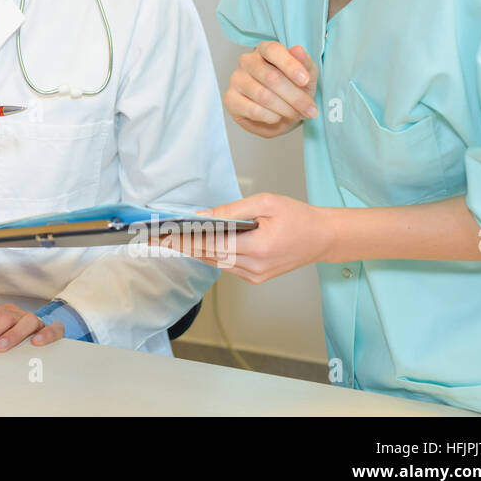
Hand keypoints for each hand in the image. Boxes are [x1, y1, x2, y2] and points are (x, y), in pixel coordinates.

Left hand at [0, 303, 64, 353]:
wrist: (39, 334)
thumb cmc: (10, 333)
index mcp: (2, 312)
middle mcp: (17, 314)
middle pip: (3, 317)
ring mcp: (35, 322)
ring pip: (27, 321)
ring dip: (12, 334)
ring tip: (0, 348)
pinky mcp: (52, 331)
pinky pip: (54, 329)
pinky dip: (47, 334)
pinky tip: (36, 343)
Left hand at [160, 193, 336, 283]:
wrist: (323, 238)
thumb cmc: (299, 217)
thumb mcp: (266, 203)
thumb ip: (232, 210)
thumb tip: (203, 216)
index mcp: (258, 247)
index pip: (211, 244)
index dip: (185, 239)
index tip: (164, 234)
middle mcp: (255, 266)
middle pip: (209, 254)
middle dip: (182, 244)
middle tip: (157, 237)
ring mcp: (255, 275)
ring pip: (215, 262)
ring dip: (193, 250)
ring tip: (169, 238)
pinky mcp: (255, 277)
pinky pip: (226, 265)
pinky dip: (210, 254)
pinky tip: (195, 244)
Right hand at [224, 41, 317, 137]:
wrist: (280, 113)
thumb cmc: (292, 89)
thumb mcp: (307, 76)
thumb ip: (304, 63)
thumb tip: (298, 50)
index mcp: (264, 49)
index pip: (273, 50)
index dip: (290, 65)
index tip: (305, 80)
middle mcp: (246, 61)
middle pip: (271, 77)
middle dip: (295, 97)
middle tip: (309, 110)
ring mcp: (236, 80)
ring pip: (263, 96)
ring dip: (285, 109)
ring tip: (295, 114)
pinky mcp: (230, 99)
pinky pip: (253, 110)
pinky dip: (271, 117)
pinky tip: (277, 117)